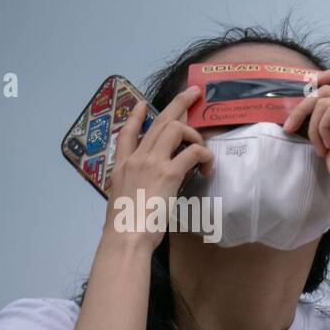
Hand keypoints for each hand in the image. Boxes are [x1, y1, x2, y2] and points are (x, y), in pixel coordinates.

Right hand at [104, 85, 212, 248]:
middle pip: (159, 121)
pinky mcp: (169, 173)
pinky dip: (205, 155)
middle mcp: (136, 158)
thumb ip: (133, 187)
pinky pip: (193, 152)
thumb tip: (146, 188)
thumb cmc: (125, 227)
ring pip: (176, 128)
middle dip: (178, 103)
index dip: (136, 115)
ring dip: (195, 133)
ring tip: (203, 148)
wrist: (126, 236)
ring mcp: (152, 162)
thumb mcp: (121, 199)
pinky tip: (208, 166)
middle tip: (194, 92)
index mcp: (122, 165)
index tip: (143, 104)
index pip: (126, 132)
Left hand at [281, 69, 329, 207]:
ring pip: (325, 100)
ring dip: (313, 125)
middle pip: (329, 89)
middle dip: (305, 106)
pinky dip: (321, 129)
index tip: (310, 85)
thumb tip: (307, 99)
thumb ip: (328, 116)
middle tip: (291, 126)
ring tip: (320, 147)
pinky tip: (328, 147)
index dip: (329, 76)